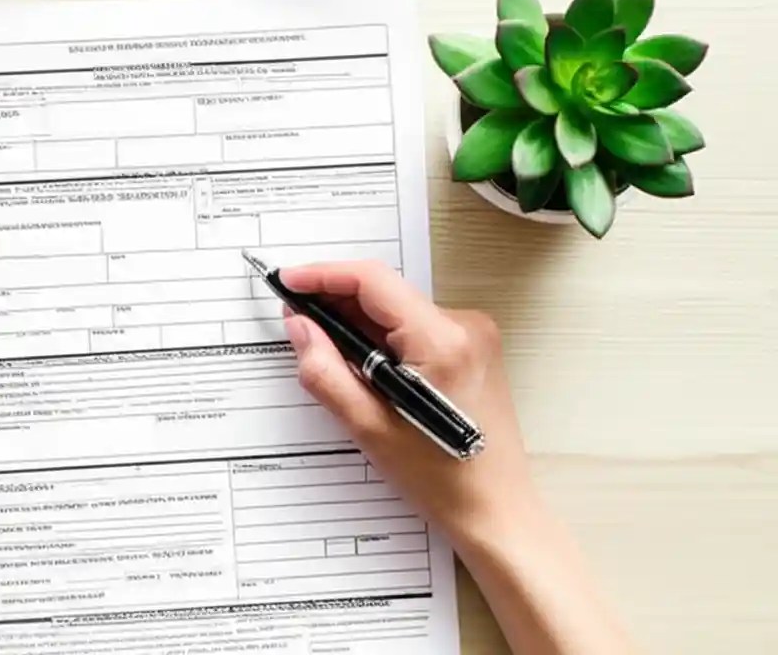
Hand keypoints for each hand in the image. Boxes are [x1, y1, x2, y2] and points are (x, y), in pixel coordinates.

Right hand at [280, 261, 542, 553]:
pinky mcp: (472, 350)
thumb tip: (300, 327)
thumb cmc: (442, 479)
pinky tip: (363, 366)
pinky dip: (382, 339)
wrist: (497, 510)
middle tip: (295, 320)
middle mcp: (464, 327)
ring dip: (358, 324)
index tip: (288, 281)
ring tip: (327, 353)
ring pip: (397, 312)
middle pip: (384, 293)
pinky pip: (415, 328)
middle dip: (335, 301)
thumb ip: (326, 371)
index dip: (323, 274)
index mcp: (441, 340)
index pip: (372, 281)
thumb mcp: (368, 427)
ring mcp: (473, 337)